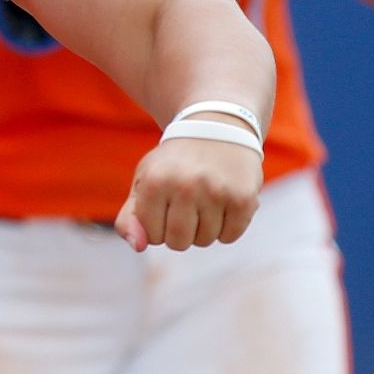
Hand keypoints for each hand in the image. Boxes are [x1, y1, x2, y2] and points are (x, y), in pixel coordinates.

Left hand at [113, 136, 261, 251]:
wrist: (217, 127)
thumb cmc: (174, 163)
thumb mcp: (144, 180)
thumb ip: (130, 216)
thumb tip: (138, 246)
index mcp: (155, 182)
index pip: (152, 236)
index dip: (158, 226)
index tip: (163, 206)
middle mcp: (185, 186)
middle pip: (178, 243)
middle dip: (179, 232)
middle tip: (184, 206)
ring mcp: (216, 192)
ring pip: (205, 241)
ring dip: (203, 228)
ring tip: (204, 199)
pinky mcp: (243, 198)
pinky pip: (230, 236)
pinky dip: (226, 227)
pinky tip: (222, 203)